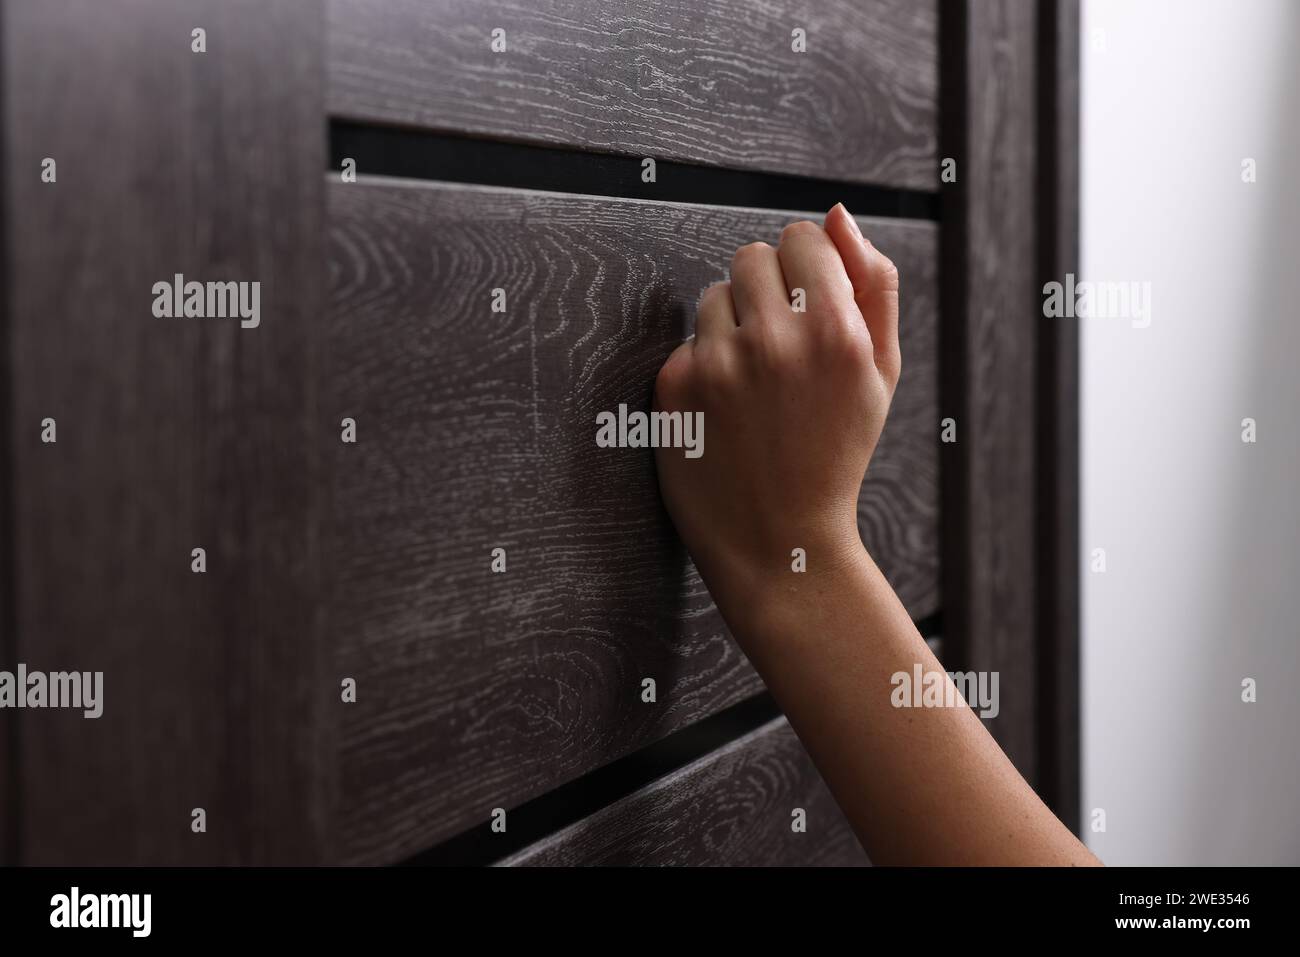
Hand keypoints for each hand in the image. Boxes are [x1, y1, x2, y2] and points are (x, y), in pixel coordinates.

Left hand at [653, 203, 902, 624]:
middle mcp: (776, 340)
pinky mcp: (675, 388)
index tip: (806, 307)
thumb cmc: (837, 452)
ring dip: (730, 327)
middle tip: (779, 350)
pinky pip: (686, 342)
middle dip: (764, 291)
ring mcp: (719, 364)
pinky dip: (702, 368)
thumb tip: (837, 214)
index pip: (801, 237)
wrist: (783, 543)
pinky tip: (723, 412)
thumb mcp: (882, 373)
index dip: (804, 269)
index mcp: (837, 330)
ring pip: (713, 296)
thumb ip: (873, 284)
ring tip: (753, 386)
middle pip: (751, 256)